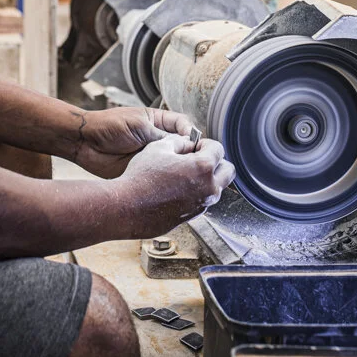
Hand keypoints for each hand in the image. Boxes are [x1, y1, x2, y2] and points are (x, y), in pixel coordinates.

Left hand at [70, 107, 194, 178]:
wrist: (86, 143)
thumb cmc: (109, 126)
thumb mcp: (139, 126)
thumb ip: (162, 136)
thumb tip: (186, 144)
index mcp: (158, 121)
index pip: (183, 125)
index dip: (191, 134)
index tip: (195, 144)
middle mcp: (158, 138)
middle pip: (181, 145)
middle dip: (188, 153)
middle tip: (194, 162)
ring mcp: (151, 155)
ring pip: (172, 162)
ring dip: (178, 167)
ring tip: (183, 173)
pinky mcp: (144, 169)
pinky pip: (159, 174)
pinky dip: (165, 178)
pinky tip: (171, 181)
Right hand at [118, 135, 235, 237]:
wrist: (128, 208)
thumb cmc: (141, 177)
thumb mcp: (159, 147)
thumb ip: (179, 141)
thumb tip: (188, 143)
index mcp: (203, 167)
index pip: (218, 148)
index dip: (204, 143)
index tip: (193, 145)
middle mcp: (209, 188)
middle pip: (228, 170)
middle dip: (216, 161)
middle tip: (197, 158)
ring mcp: (202, 204)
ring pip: (217, 187)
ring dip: (208, 177)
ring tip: (184, 173)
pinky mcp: (193, 216)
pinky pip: (203, 200)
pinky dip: (197, 191)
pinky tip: (177, 187)